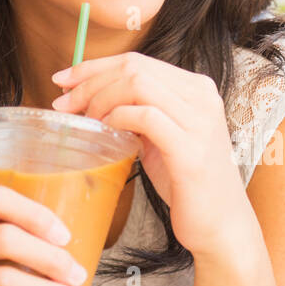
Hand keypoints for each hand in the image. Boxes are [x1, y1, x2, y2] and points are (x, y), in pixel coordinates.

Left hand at [51, 51, 252, 258]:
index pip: (138, 61)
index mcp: (197, 88)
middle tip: (63, 104)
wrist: (221, 224)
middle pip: (134, 67)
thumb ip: (140, 115)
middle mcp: (203, 97)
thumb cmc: (188, 183)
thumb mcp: (163, 138)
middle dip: (90, 81)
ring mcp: (200, 121)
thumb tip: (92, 99)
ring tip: (83, 120)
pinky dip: (117, 119)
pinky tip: (105, 132)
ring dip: (100, 99)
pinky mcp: (191, 149)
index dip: (94, 66)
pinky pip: (146, 116)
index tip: (63, 80)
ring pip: (138, 84)